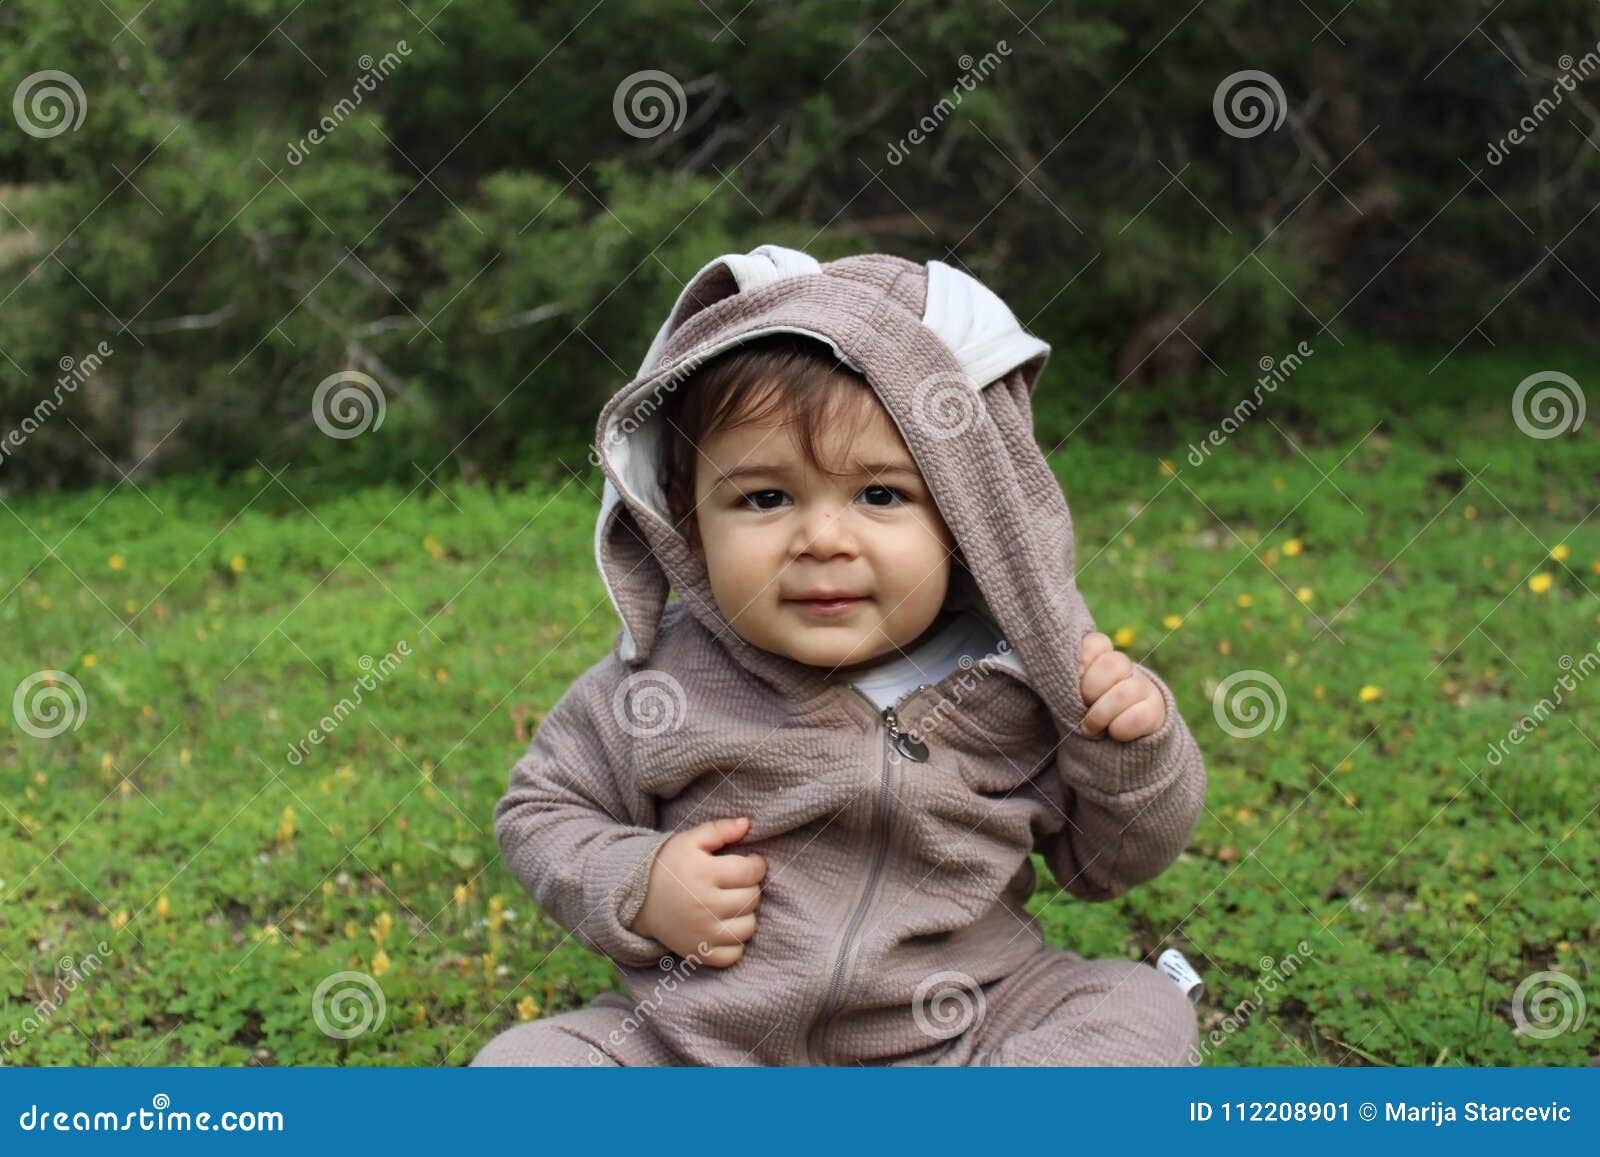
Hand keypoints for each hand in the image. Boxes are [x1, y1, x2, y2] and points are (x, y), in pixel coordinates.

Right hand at [629, 816, 766, 966]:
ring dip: (745, 914)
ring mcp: (702, 933)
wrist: (636, 898)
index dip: (756, 864)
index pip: (751, 872)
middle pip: (752, 899)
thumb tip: (747, 824)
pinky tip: (724, 926)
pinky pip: (734, 954)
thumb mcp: (689, 840)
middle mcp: (705, 906)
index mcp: (704, 874)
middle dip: (749, 887)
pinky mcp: (698, 953)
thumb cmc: (668, 865)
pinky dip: (734, 943)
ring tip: (731, 904)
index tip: (749, 862)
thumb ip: (720, 829)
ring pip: (748, 927)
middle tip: (736, 882)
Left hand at [1077, 631, 1165, 740]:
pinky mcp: (1156, 711)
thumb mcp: (1071, 694)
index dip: (1083, 659)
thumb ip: (1068, 679)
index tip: (1075, 678)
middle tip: (1082, 706)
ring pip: (1124, 693)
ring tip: (1090, 728)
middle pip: (1112, 663)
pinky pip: (1138, 717)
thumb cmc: (1084, 712)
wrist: (1115, 740)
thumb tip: (1075, 672)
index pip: (1097, 643)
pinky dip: (1120, 729)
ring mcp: (1143, 687)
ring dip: (1100, 716)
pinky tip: (1113, 733)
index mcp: (1101, 657)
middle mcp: (1126, 667)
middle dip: (1090, 689)